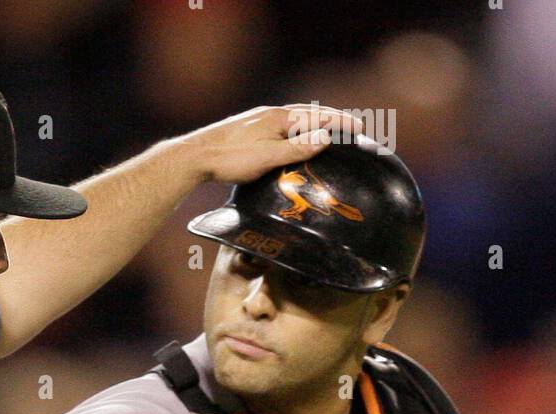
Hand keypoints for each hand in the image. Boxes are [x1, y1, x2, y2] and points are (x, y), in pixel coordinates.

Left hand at [182, 104, 363, 185]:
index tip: (360, 127)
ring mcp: (258, 121)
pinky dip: (296, 129)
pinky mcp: (248, 130)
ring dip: (313, 122)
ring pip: (293, 119)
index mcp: (279, 118)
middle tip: (350, 125)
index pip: (317, 117)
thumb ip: (297, 148)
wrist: (195, 156)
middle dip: (331, 119)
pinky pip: (281, 126)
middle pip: (308, 113)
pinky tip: (292, 137)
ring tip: (327, 129)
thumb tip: (326, 139)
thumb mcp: (268, 157)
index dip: (340, 122)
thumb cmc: (230, 158)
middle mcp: (270, 115)